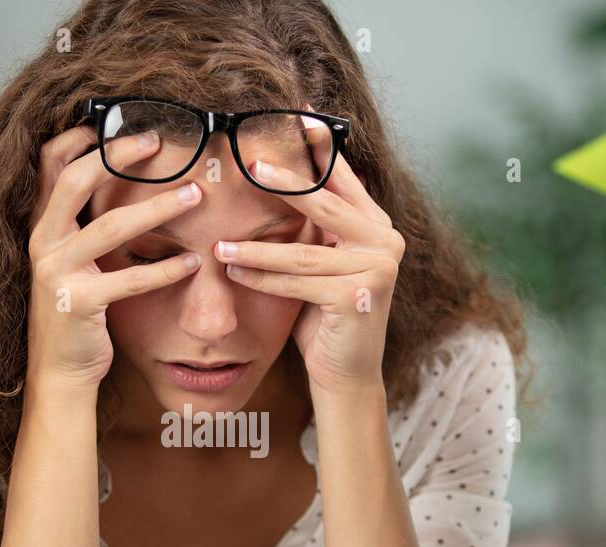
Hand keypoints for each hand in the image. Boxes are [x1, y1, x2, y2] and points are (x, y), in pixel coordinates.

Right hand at [27, 126, 203, 391]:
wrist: (59, 372)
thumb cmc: (75, 315)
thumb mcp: (69, 264)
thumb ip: (81, 228)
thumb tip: (117, 190)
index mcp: (41, 229)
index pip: (48, 165)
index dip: (77, 138)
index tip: (110, 121)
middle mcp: (43, 244)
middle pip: (76, 181)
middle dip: (117, 155)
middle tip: (158, 141)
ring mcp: (57, 273)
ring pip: (110, 226)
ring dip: (157, 207)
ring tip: (194, 195)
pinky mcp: (80, 303)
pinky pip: (129, 279)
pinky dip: (165, 269)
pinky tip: (193, 261)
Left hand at [214, 151, 403, 395]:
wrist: (346, 374)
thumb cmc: (326, 317)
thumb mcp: (321, 263)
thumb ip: (315, 227)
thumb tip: (278, 174)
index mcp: (377, 226)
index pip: (344, 178)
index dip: (321, 147)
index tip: (299, 114)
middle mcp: (386, 241)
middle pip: (326, 205)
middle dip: (285, 182)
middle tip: (250, 162)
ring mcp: (378, 269)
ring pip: (303, 252)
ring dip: (256, 248)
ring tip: (218, 244)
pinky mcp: (359, 298)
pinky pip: (298, 284)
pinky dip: (262, 280)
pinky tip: (233, 273)